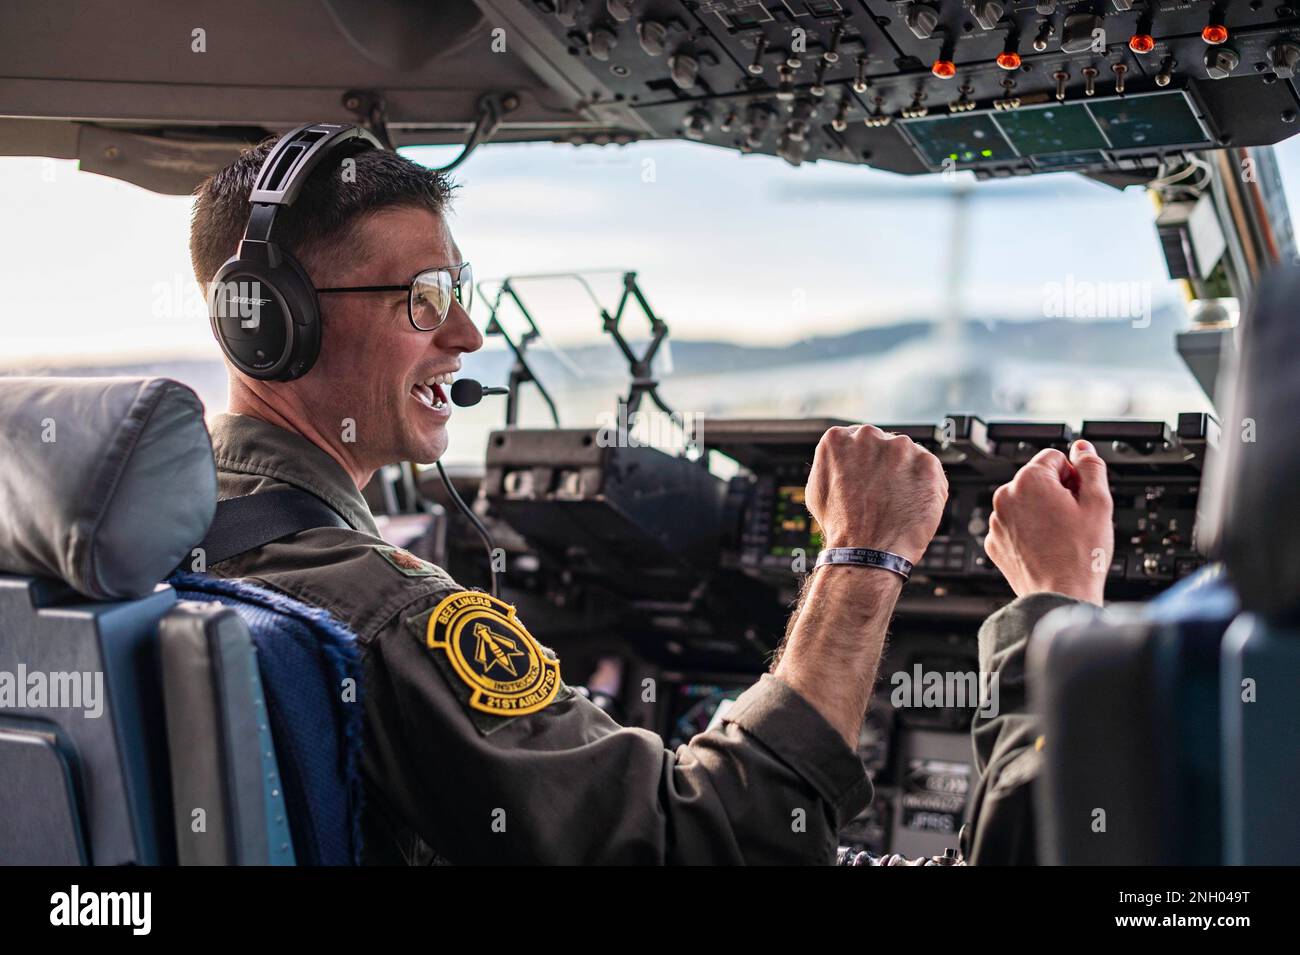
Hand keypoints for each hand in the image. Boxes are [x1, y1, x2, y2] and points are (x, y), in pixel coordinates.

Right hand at [805, 425, 947, 563]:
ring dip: (906, 475)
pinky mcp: (927, 463)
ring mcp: (900, 448)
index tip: (867, 478)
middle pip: (884, 445)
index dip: (865, 463)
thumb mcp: (817, 488)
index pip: (858, 440)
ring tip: (896, 504)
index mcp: (838, 438)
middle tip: (882, 495)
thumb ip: (832, 464)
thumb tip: (842, 460)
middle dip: (885, 466)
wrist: (866, 551)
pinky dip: (925, 487)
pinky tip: (911, 505)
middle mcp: (869, 436)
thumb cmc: (841, 526)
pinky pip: (930, 470)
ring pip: (908, 456)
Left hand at [983, 440, 1113, 604]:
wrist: (1060, 595)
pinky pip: (1014, 526)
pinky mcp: (994, 542)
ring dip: (1042, 512)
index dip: (1073, 475)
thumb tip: (1082, 448)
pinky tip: (1046, 546)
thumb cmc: (1080, 554)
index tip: (1079, 496)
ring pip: (1025, 503)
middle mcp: (1005, 497)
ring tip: (1061, 535)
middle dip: (1057, 492)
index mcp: (1029, 481)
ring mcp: (997, 521)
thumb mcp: (1098, 503)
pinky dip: (1029, 531)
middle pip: (1037, 480)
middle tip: (1074, 518)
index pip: (1054, 458)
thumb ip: (1091, 467)